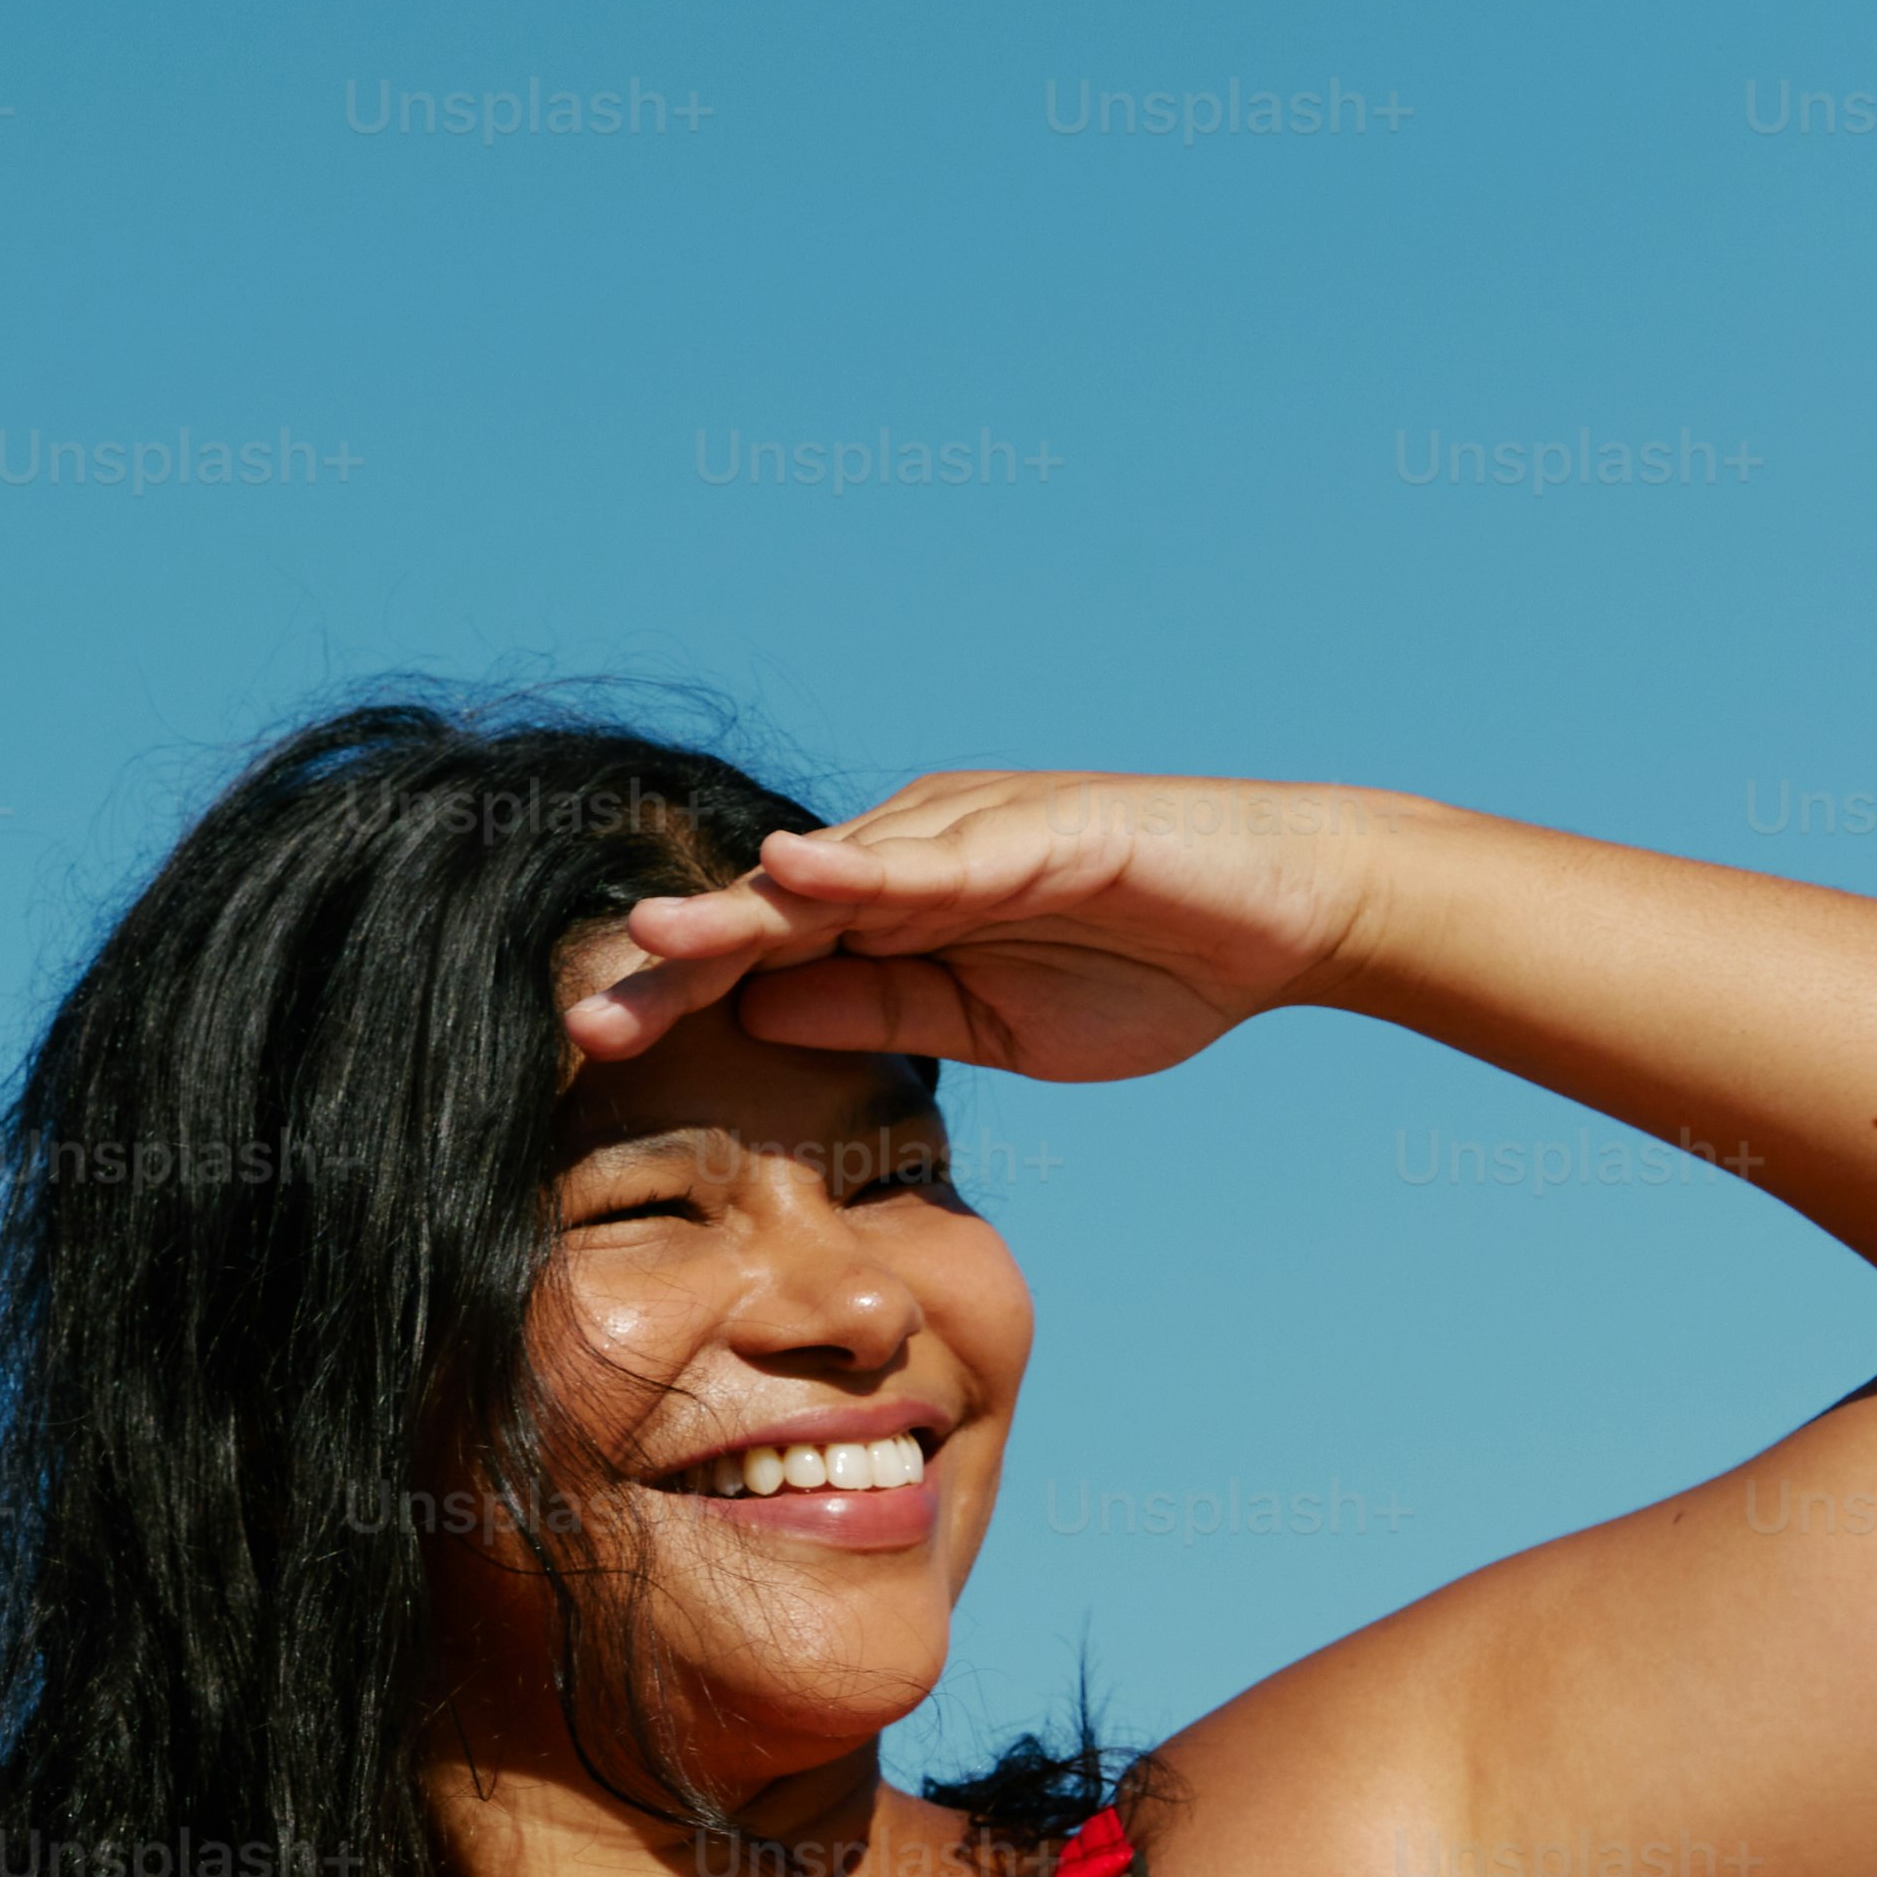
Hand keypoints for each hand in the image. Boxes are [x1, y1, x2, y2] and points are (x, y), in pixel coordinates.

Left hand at [571, 772, 1415, 1088]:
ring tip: (652, 933)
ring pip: (832, 875)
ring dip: (740, 907)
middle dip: (678, 962)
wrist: (1291, 918)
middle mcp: (913, 853)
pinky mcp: (1041, 829)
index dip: (679, 994)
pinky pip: (940, 852)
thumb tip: (759, 1019)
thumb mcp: (986, 1028)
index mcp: (897, 910)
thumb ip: (879, 1015)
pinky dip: (866, 863)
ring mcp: (971, 833)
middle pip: (770, 909)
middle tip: (586, 1017)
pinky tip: (795, 870)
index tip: (590, 1048)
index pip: (765, 955)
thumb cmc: (1148, 969)